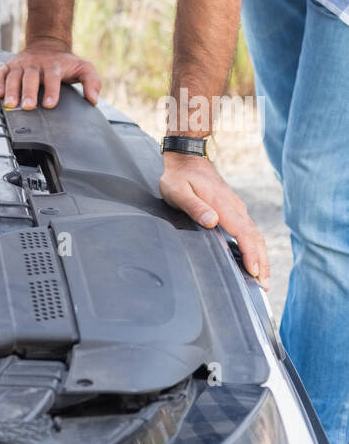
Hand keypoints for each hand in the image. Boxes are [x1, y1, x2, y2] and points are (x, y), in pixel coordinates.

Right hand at [0, 36, 101, 108]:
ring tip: (10, 104)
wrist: (47, 45)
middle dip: (28, 92)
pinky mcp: (9, 66)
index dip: (51, 91)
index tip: (49, 104)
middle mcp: (35, 64)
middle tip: (28, 106)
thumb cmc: (64, 62)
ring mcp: (21, 64)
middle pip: (30, 77)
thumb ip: (92, 82)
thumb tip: (93, 99)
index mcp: (54, 65)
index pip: (52, 77)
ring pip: (14, 76)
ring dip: (11, 90)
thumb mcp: (83, 67)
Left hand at [159, 152, 270, 288]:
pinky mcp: (234, 209)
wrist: (187, 157)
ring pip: (255, 234)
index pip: (243, 232)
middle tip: (264, 286)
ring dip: (261, 256)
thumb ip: (194, 207)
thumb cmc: (180, 176)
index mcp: (223, 204)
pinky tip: (253, 259)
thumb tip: (212, 221)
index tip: (254, 272)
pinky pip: (249, 230)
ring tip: (263, 279)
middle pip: (255, 236)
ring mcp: (236, 207)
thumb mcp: (178, 191)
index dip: (250, 253)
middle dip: (262, 261)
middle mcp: (234, 207)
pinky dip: (255, 246)